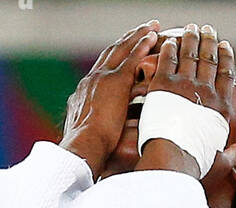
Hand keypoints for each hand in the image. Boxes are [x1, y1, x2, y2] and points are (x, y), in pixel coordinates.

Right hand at [60, 21, 160, 177]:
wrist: (82, 147)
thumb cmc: (85, 152)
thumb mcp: (88, 137)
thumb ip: (96, 131)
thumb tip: (104, 139)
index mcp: (83, 94)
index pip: (100, 70)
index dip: (113, 58)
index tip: (123, 49)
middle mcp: (91, 81)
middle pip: (110, 54)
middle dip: (126, 41)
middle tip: (140, 30)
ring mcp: (102, 79)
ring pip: (121, 51)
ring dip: (136, 37)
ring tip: (151, 27)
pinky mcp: (115, 83)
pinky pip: (131, 58)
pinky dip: (142, 45)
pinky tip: (153, 35)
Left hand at [136, 25, 235, 179]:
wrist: (170, 162)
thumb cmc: (194, 167)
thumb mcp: (220, 163)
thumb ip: (233, 154)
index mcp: (220, 108)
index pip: (226, 75)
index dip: (226, 58)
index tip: (225, 45)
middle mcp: (205, 93)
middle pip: (209, 59)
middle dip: (209, 41)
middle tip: (207, 29)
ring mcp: (184, 86)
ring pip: (190, 54)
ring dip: (190, 38)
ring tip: (190, 28)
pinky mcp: (163, 86)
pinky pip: (168, 60)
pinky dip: (169, 48)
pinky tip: (169, 41)